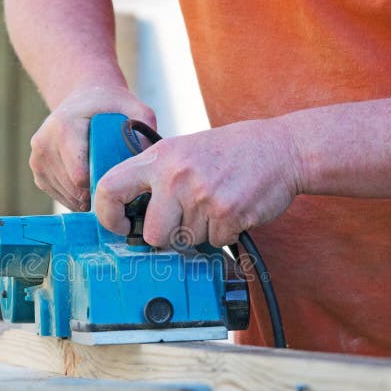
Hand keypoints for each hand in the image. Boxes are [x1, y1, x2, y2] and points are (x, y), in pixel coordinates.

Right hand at [29, 85, 155, 210]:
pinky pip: (58, 195)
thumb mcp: (132, 106)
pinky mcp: (36, 169)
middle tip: (117, 188)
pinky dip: (76, 197)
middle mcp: (44, 143)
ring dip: (87, 198)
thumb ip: (144, 125)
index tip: (118, 183)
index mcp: (64, 128)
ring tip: (105, 185)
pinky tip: (90, 185)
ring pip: (66, 195)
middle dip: (96, 194)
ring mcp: (37, 158)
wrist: (82, 98)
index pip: (79, 175)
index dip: (102, 186)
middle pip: (73, 189)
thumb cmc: (109, 105)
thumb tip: (147, 158)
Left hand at [94, 119, 304, 246]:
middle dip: (169, 236)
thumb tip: (130, 216)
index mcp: (159, 157)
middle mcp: (176, 176)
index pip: (110, 188)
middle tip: (186, 220)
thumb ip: (156, 177)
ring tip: (216, 203)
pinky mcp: (227, 214)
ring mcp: (202, 196)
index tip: (120, 225)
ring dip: (201, 232)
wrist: (282, 148)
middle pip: (153, 234)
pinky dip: (223, 233)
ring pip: (186, 241)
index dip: (108, 215)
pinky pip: (214, 242)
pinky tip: (233, 209)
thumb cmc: (231, 152)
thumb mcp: (184, 150)